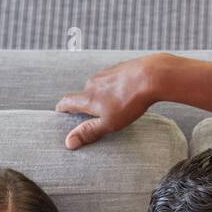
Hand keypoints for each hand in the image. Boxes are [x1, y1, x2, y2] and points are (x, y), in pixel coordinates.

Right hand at [55, 53, 171, 148]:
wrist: (151, 76)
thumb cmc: (129, 102)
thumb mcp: (108, 123)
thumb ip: (89, 131)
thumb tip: (68, 142)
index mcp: (88, 97)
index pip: (67, 101)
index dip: (62, 108)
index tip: (60, 111)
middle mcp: (93, 82)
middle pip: (84, 94)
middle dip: (85, 104)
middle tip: (92, 115)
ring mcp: (107, 73)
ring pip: (99, 86)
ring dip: (101, 95)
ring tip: (113, 106)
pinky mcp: (120, 68)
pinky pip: (112, 80)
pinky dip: (114, 87)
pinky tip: (126, 93)